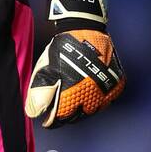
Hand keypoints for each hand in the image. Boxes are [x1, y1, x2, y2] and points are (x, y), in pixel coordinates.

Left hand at [25, 0, 124, 127]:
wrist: (86, 31)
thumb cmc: (62, 51)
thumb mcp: (44, 71)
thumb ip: (38, 95)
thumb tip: (34, 114)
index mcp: (72, 96)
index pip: (60, 120)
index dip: (52, 120)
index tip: (47, 119)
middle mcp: (92, 98)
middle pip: (77, 117)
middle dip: (67, 115)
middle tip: (60, 106)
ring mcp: (106, 92)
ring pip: (93, 110)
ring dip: (83, 108)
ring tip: (74, 99)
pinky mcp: (116, 85)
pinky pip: (107, 100)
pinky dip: (98, 99)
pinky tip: (89, 92)